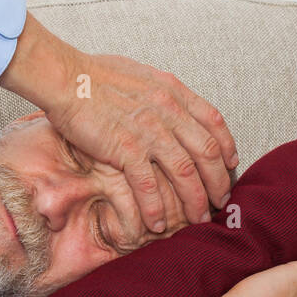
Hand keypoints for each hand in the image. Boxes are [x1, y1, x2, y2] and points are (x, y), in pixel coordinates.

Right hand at [0, 13, 238, 232]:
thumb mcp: (140, 75)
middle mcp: (168, 112)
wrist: (67, 78)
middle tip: (220, 201)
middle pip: (206, 153)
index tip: (230, 163)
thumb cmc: (94, 74)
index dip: (226, 146)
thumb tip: (166, 102)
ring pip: (185, 173)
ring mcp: (149, 131)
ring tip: (198, 219)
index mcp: (173, 92)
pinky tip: (157, 223)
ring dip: (194, 200)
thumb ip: (159, 93)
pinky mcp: (125, 149)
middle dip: (218, 182)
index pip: (213, 122)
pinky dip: (155, 208)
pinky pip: (148, 185)